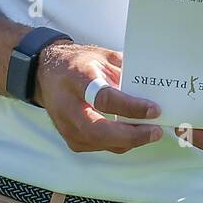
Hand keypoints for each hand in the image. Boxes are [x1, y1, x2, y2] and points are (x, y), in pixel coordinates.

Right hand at [34, 42, 163, 152]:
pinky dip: (120, 142)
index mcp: (77, 80)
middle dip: (131, 135)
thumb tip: (152, 88)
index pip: (104, 99)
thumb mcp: (102, 57)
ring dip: (130, 140)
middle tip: (155, 131)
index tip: (154, 109)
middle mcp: (68, 107)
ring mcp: (67, 127)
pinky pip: (100, 146)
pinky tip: (134, 134)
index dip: (130, 107)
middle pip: (99, 131)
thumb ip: (125, 72)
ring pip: (102, 142)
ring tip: (151, 132)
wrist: (47, 76)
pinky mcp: (71, 140)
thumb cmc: (77, 64)